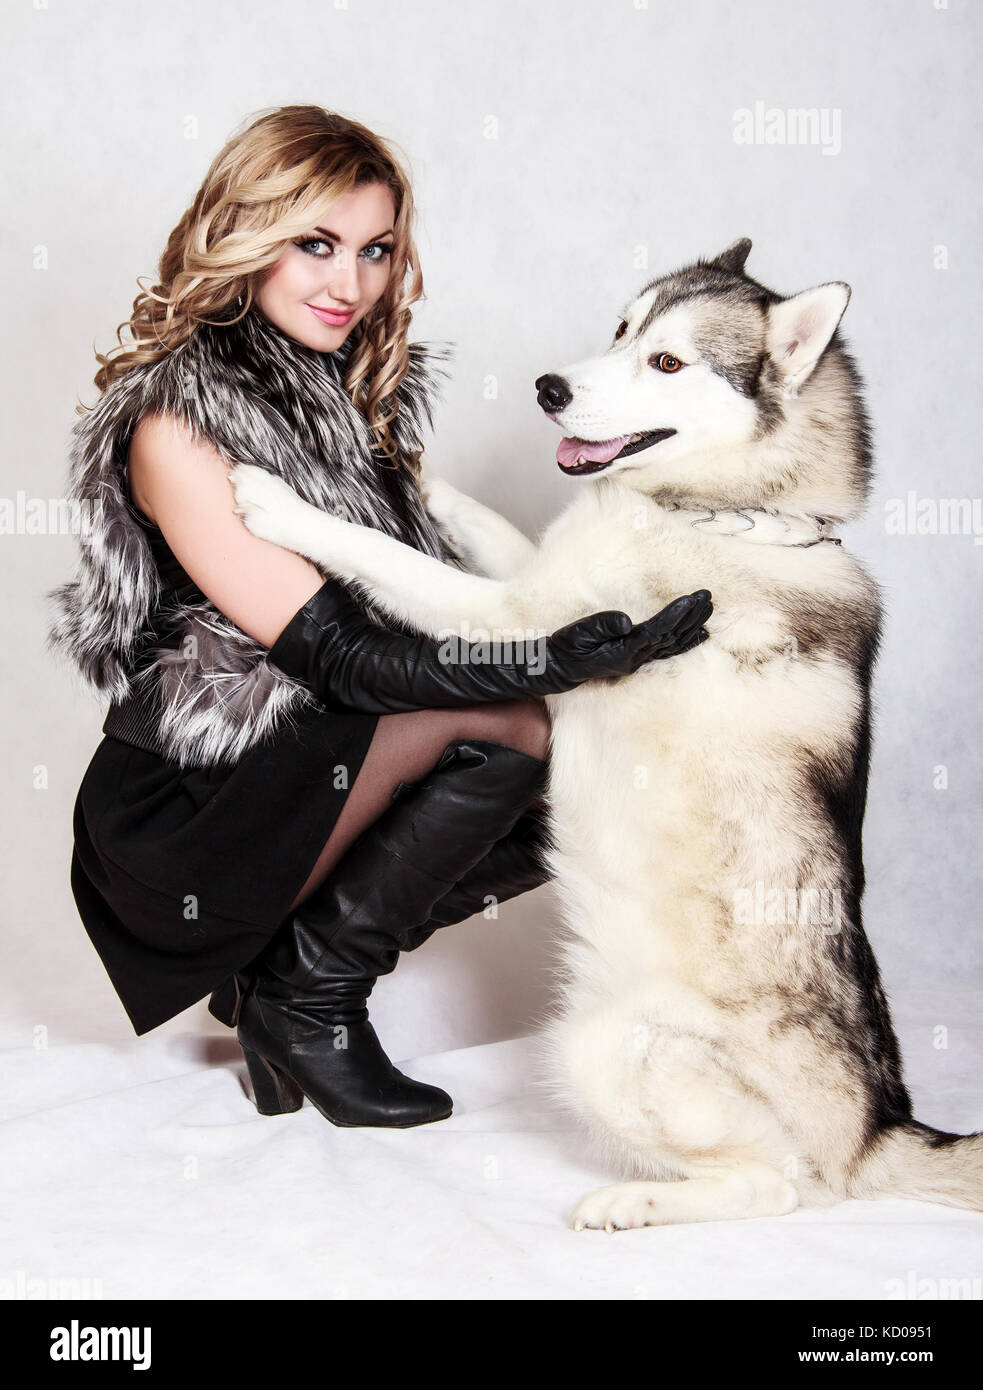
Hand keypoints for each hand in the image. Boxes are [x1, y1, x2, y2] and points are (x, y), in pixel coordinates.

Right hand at [546, 590, 711, 683]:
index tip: (691, 599)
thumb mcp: (580, 632)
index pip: (656, 631)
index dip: (675, 615)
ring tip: (707, 609)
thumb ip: (603, 625)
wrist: (560, 668)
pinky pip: (667, 651)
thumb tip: (627, 622)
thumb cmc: (568, 647)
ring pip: (672, 644)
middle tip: (707, 597)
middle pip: (670, 637)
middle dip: (690, 617)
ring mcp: (638, 661)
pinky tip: (699, 634)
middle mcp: (635, 659)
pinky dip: (686, 642)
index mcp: (623, 652)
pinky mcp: (637, 659)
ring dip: (691, 626)